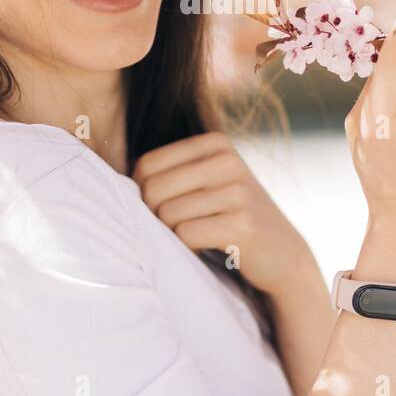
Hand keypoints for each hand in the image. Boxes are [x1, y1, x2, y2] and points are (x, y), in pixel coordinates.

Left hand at [131, 132, 316, 294]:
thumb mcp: (209, 179)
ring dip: (172, 235)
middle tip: (175, 228)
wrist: (282, 253)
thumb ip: (171, 171)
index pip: (147, 164)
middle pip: (153, 189)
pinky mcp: (243, 224)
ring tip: (194, 237)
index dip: (142, 193)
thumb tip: (112, 176)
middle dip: (154, 216)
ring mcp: (238, 191)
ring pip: (167, 215)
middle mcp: (228, 161)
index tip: (162, 208)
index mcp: (216, 142)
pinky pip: (186, 235)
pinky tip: (204, 248)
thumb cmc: (231, 216)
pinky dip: (186, 249)